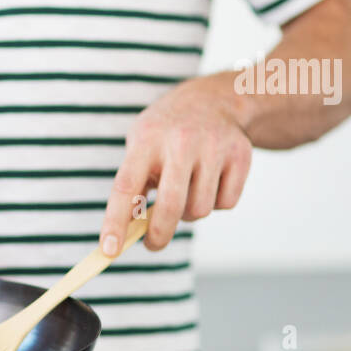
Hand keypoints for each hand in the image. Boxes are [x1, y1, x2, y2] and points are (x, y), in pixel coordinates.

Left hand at [100, 79, 252, 252]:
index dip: (115, 222)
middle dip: (159, 235)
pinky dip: (216, 202)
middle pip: (169, 206)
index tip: (109, 250)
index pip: (125, 188)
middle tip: (152, 243)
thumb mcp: (141, 145)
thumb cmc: (165, 134)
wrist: (213, 100)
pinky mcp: (241, 154)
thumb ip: (134, 185)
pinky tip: (211, 181)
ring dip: (189, 213)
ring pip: (199, 210)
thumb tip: (128, 233)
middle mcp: (181, 141)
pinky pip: (226, 203)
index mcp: (147, 140)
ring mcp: (214, 147)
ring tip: (186, 190)